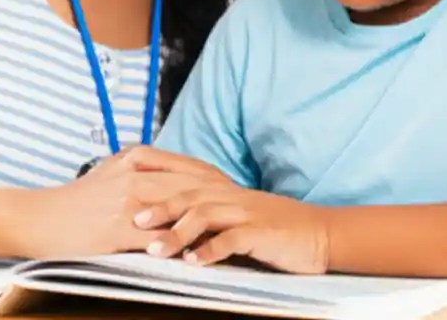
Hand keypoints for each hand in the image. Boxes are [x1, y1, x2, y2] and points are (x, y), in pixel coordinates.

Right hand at [15, 148, 226, 259]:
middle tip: (246, 216)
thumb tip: (174, 176)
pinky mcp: (118, 228)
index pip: (191, 167)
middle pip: (193, 186)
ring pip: (180, 211)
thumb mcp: (111, 172)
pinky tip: (199, 257)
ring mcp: (128, 201)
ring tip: (231, 237)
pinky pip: (158, 238)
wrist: (38, 217)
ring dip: (207, 225)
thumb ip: (143, 169)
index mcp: (136, 158)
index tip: (239, 194)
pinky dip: (180, 247)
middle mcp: (135, 174)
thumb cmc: (76, 200)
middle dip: (222, 202)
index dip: (219, 182)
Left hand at [134, 185, 330, 273]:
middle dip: (158, 209)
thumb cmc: (274, 229)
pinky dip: (211, 250)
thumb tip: (169, 225)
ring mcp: (247, 213)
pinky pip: (233, 239)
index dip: (155, 190)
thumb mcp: (237, 217)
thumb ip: (206, 217)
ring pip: (205, 215)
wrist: (318, 233)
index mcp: (223, 191)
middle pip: (188, 196)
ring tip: (156, 249)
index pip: (183, 184)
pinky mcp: (262, 233)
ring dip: (178, 232)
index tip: (129, 201)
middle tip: (132, 222)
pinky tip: (194, 262)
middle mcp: (232, 197)